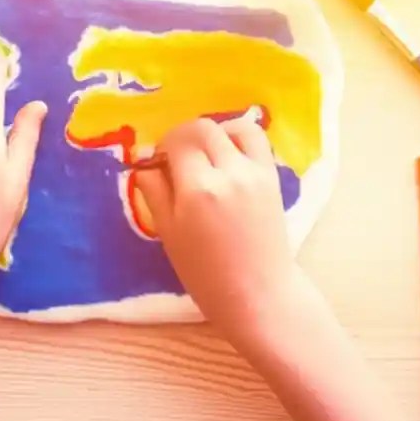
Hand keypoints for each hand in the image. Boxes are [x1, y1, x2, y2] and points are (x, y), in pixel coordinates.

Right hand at [134, 118, 294, 335]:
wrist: (257, 293)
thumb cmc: (205, 273)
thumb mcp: (168, 234)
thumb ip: (154, 192)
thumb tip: (146, 162)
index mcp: (198, 189)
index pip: (177, 143)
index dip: (163, 147)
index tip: (159, 163)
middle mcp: (229, 172)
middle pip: (203, 128)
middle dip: (184, 136)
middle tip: (177, 158)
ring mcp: (256, 172)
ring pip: (234, 127)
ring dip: (215, 131)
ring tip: (206, 153)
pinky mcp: (273, 177)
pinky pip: (257, 140)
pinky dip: (240, 138)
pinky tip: (229, 156)